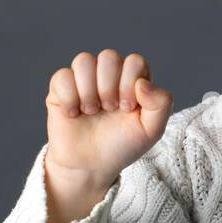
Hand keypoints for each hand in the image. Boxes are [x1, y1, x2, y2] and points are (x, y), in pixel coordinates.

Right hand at [43, 49, 172, 190]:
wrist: (91, 166)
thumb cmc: (121, 145)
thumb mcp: (152, 130)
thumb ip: (161, 103)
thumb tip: (143, 82)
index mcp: (132, 79)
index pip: (134, 61)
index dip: (130, 84)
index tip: (127, 109)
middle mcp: (108, 75)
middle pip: (109, 57)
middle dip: (109, 88)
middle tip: (109, 110)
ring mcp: (83, 79)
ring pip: (84, 61)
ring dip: (89, 91)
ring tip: (91, 111)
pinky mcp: (60, 88)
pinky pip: (62, 77)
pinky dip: (69, 98)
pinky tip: (73, 114)